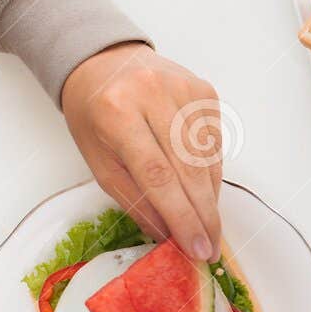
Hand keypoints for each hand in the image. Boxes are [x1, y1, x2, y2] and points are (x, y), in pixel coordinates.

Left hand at [61, 43, 223, 260]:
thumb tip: (168, 236)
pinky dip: (213, 175)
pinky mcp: (205, 91)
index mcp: (117, 112)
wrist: (104, 61)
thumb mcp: (97, 160)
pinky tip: (207, 195)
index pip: (158, 176)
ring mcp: (184, 89)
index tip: (196, 249)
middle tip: (210, 249)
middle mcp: (154, 95)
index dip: (181, 217)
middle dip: (202, 216)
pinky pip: (216, 144)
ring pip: (208, 159)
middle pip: (188, 169)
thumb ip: (133, 199)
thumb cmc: (95, 114)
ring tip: (209, 229)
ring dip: (210, 199)